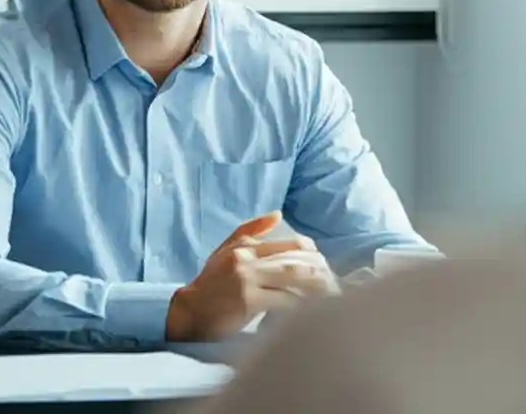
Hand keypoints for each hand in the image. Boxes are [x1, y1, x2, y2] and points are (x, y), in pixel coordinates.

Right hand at [165, 211, 338, 341]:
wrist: (189, 311)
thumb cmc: (210, 283)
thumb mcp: (226, 250)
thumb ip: (251, 231)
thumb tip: (277, 214)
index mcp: (246, 246)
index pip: (293, 243)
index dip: (315, 255)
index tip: (325, 268)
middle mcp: (247, 259)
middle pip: (298, 259)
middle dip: (322, 271)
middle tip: (335, 283)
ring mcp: (247, 279)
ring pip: (295, 277)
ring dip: (318, 287)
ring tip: (331, 295)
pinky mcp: (248, 301)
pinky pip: (285, 300)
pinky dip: (302, 305)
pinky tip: (313, 310)